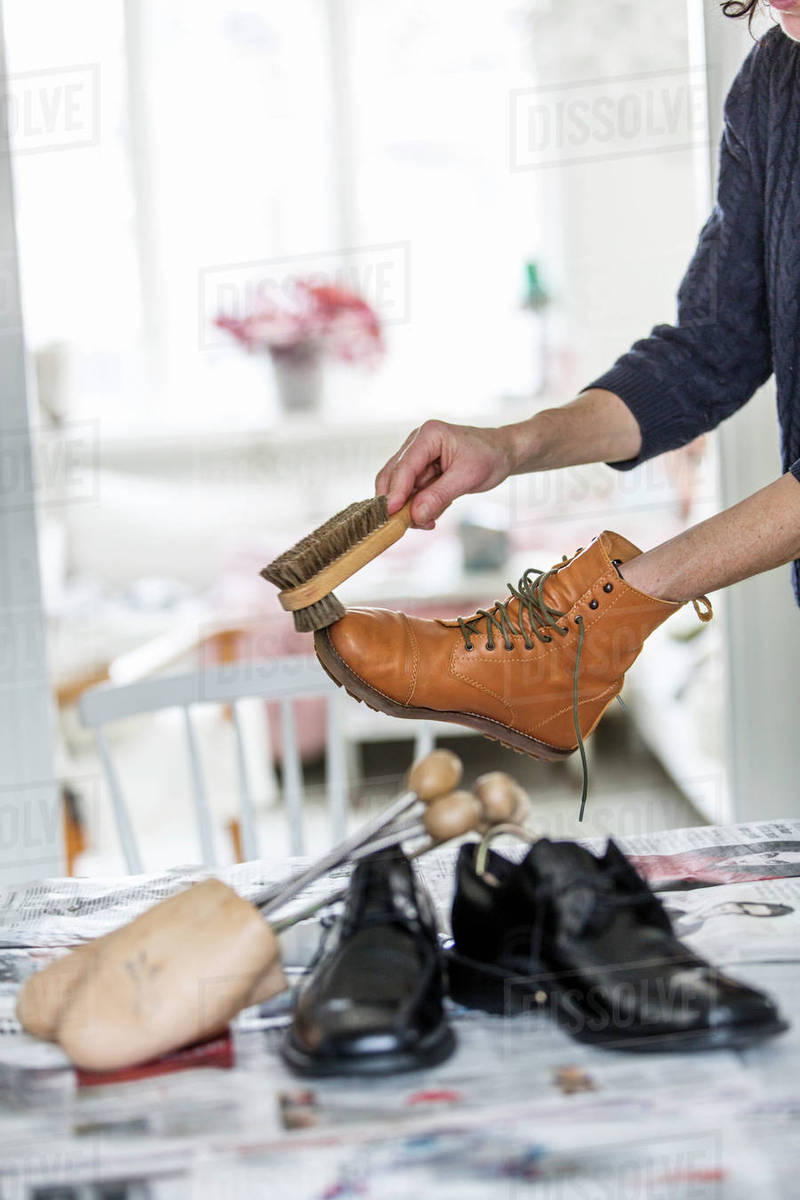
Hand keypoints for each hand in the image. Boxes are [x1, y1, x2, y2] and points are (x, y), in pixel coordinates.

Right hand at [374, 420, 520, 528]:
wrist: (502, 453)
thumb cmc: (490, 457)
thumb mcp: (468, 478)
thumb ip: (439, 496)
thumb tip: (416, 515)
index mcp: (428, 435)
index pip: (404, 467)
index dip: (395, 492)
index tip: (390, 514)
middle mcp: (416, 443)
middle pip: (392, 477)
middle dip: (398, 503)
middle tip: (410, 525)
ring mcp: (416, 458)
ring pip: (399, 489)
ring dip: (410, 509)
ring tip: (430, 521)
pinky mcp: (419, 472)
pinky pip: (410, 495)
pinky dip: (418, 508)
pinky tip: (434, 514)